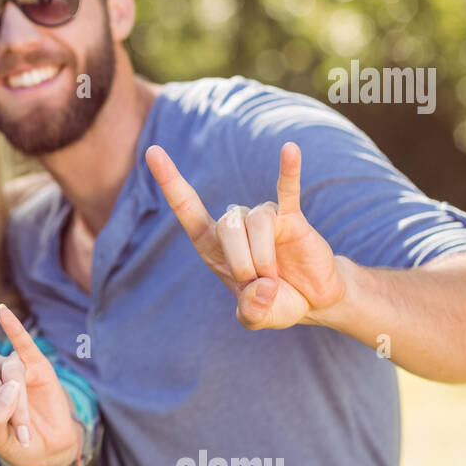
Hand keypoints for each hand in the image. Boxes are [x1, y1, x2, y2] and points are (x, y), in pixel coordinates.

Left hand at [0, 302, 83, 465]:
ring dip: (18, 407)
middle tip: (10, 428)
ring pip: (11, 374)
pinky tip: (3, 313)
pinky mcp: (37, 364)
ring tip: (23, 432)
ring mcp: (12, 364)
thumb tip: (10, 389)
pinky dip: (13, 328)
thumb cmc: (13, 441)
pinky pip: (24, 344)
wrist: (47, 448)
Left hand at [145, 141, 345, 328]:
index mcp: (212, 244)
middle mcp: (234, 225)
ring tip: (274, 279)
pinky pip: (288, 190)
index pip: (186, 208)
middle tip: (258, 285)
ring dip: (263, 257)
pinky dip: (289, 171)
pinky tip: (289, 149)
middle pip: (227, 227)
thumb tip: (263, 289)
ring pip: (255, 224)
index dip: (170, 181)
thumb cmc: (274, 302)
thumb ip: (251, 311)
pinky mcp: (292, 217)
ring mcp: (262, 217)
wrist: (312, 300)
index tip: (153, 151)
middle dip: (242, 262)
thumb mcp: (256, 316)